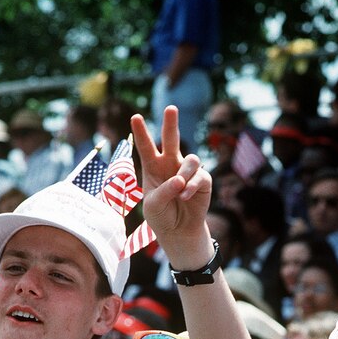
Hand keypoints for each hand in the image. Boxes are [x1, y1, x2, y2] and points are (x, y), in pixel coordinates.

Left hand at [130, 107, 213, 269]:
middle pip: (171, 139)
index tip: (135, 117)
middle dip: (171, 123)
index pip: (146, 147)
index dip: (141, 132)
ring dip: (184, 173)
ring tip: (180, 188)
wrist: (178, 230)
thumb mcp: (153, 205)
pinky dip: (192, 187)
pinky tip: (185, 196)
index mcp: (152, 167)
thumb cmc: (161, 216)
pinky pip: (200, 176)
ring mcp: (187, 171)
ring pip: (190, 159)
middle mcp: (170, 164)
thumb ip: (164, 191)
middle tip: (171, 108)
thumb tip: (180, 180)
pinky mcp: (202, 180)